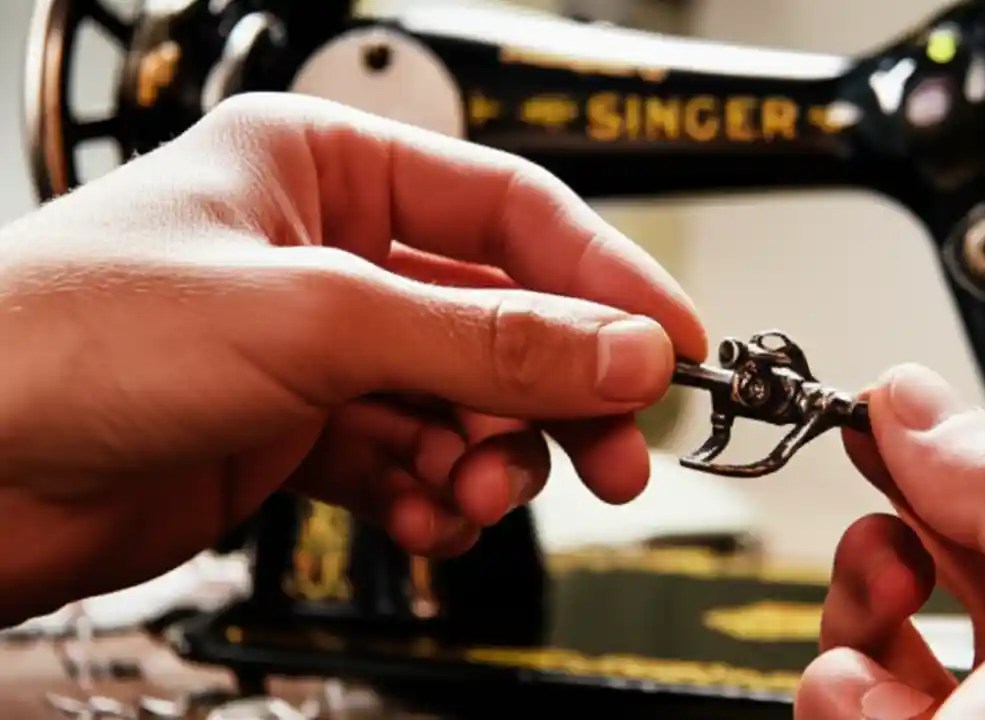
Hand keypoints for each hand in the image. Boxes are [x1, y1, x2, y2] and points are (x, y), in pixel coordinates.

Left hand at [0, 93, 705, 625]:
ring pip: (461, 400)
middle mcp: (327, 252)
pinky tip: (430, 518)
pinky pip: (409, 461)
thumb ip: (485, 340)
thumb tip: (620, 348)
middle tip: (616, 450)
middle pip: (498, 316)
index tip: (672, 344)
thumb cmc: (60, 341)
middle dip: (559, 390)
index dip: (604, 279)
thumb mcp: (313, 320)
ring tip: (481, 495)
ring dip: (491, 457)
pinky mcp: (294, 432)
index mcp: (324, 166)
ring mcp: (313, 347)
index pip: (511, 211)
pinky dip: (434, 497)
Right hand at [796, 365, 984, 718]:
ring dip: (863, 614)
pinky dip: (845, 698)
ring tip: (889, 636)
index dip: (953, 451)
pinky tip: (885, 718)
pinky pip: (833, 697)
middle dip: (900, 529)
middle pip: (942, 555)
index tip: (880, 411)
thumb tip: (917, 400)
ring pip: (871, 624)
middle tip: (892, 530)